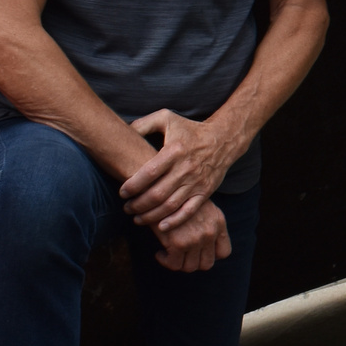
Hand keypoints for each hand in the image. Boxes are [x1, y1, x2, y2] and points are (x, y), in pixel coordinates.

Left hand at [122, 110, 238, 232]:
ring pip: (170, 205)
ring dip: (150, 216)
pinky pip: (189, 211)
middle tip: (127, 208)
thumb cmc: (190, 130)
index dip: (133, 185)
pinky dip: (174, 221)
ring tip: (137, 218)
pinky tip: (161, 227)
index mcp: (174, 151)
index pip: (149, 173)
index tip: (122, 192)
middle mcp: (186, 168)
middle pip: (157, 194)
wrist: (223, 139)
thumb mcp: (166, 118)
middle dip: (138, 205)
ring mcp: (196, 182)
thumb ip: (143, 124)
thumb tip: (123, 132)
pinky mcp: (205, 192)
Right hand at [153, 198, 231, 272]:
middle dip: (193, 262)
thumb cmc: (177, 196)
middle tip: (181, 256)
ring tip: (170, 255)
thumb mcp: (201, 205)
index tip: (197, 252)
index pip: (224, 252)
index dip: (210, 256)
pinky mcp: (179, 243)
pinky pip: (175, 264)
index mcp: (219, 223)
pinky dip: (166, 261)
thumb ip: (206, 222)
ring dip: (179, 263)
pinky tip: (161, 253)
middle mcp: (210, 232)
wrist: (162, 188)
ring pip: (190, 267)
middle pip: (207, 263)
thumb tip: (201, 242)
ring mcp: (196, 239)